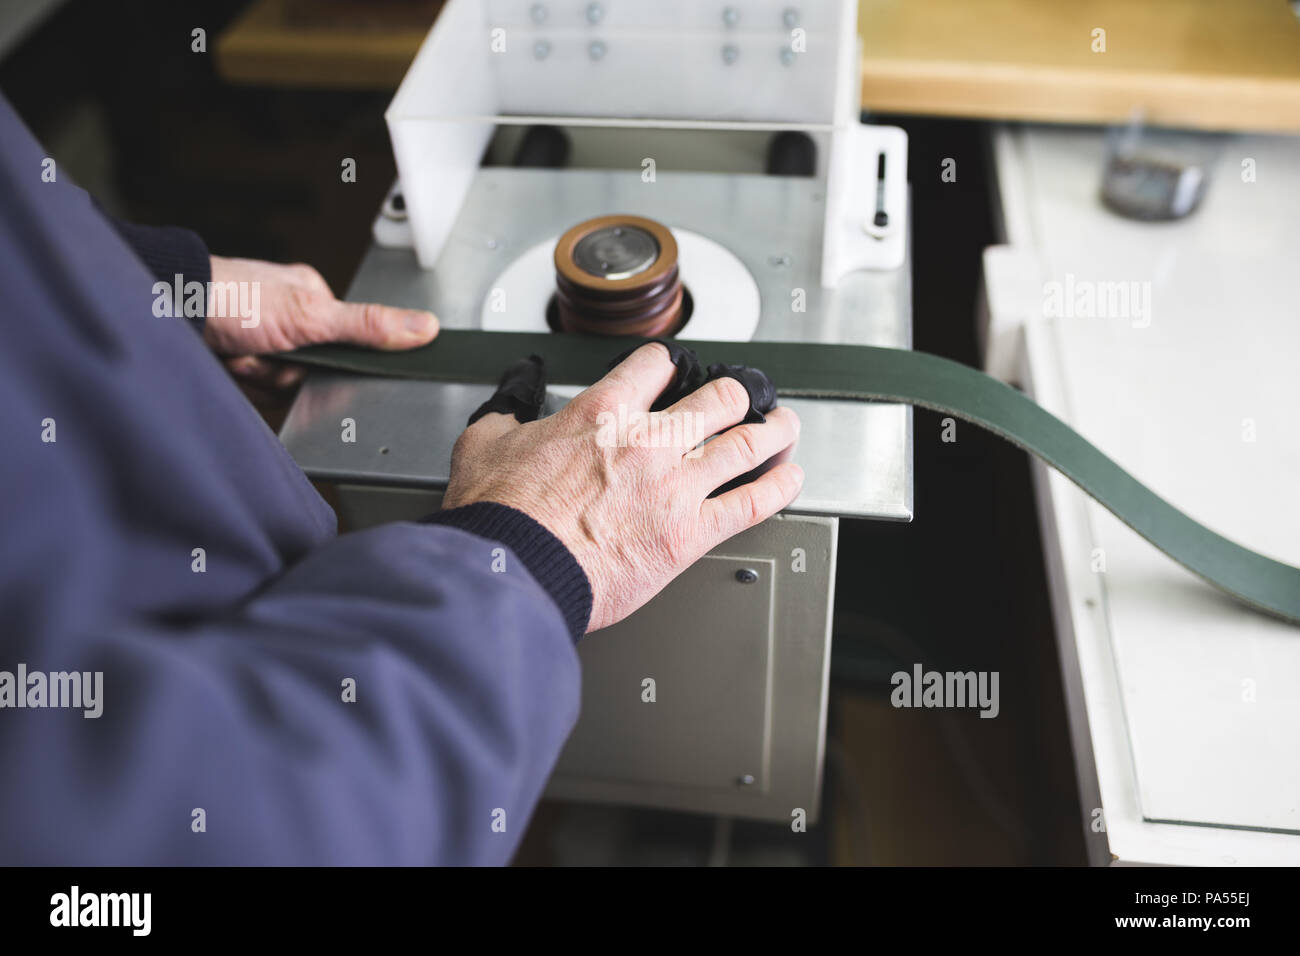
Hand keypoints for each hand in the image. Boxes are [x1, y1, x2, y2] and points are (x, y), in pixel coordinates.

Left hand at [204, 256, 438, 388]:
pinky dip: (244, 383)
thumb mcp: (312, 314)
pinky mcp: (238, 363)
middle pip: (314, 372)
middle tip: (269, 354)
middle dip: (289, 373)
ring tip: (243, 356)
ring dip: (262, 377)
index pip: (348, 347)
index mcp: (314, 299)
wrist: (168, 311)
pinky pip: (256, 393)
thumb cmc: (233, 297)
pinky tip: (230, 364)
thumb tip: (425, 327)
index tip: (314, 359)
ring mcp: (261, 342)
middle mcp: (288, 320)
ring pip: (283, 387)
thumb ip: (369, 325)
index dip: (331, 363)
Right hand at [443, 343, 803, 631]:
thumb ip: (503, 423)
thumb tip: (504, 418)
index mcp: (602, 414)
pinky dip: (781, 488)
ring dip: (776, 431)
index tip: (676, 370)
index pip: (656, 365)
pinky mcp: (690, 533)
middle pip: (721, 398)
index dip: (671, 363)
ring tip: (786, 427)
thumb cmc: (501, 518)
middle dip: (740, 394)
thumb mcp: (483, 447)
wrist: (514, 570)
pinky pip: (753, 503)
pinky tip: (790, 479)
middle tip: (746, 397)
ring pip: (748, 443)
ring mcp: (676, 486)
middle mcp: (649, 442)